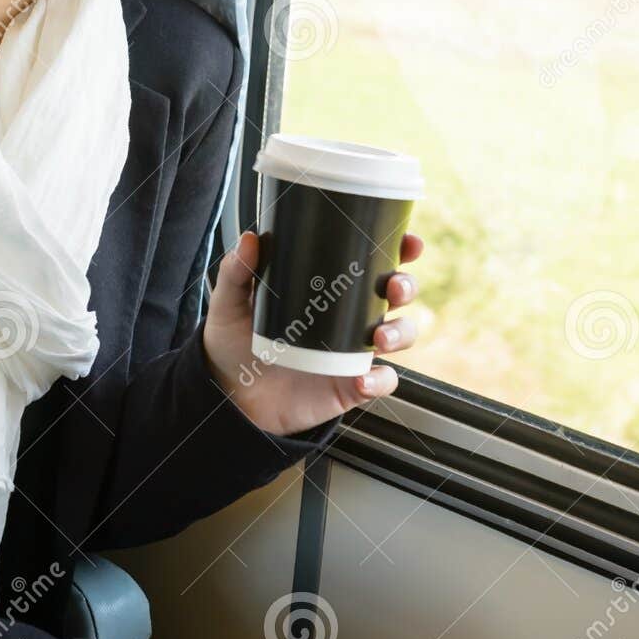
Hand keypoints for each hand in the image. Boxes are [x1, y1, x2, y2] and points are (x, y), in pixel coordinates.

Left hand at [201, 229, 423, 436]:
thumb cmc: (235, 346)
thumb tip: (249, 239)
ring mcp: (354, 352)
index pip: (372, 262)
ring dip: (401, 332)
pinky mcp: (351, 385)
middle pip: (396, 295)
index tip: (408, 242)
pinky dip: (380, 380)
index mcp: (329, 290)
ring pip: (400, 336)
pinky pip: (382, 382)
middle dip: (406, 286)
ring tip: (379, 338)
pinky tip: (362, 379)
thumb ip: (236, 274)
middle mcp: (349, 317)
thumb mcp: (230, 306)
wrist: (232, 399)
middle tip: (394, 288)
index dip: (399, 249)